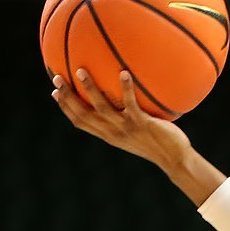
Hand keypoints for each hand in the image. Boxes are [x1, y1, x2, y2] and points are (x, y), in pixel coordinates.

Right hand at [53, 70, 196, 173]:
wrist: (174, 159)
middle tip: (57, 78)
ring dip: (89, 90)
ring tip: (80, 71)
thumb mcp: (135, 132)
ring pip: (101, 109)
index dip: (66, 108)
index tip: (55, 93)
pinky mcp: (142, 124)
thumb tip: (122, 101)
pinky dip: (126, 88)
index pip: (80, 122)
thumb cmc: (158, 143)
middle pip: (83, 114)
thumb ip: (124, 119)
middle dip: (68, 97)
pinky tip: (123, 72)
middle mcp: (113, 133)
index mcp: (108, 135)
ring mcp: (126, 128)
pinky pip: (131, 104)